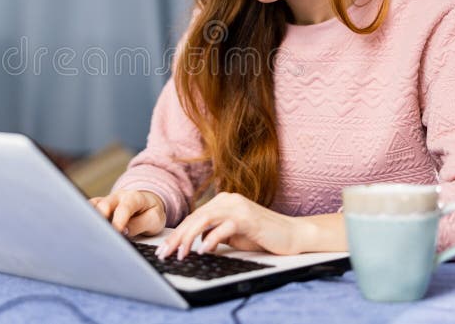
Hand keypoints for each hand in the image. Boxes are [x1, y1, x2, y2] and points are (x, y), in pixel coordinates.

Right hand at [89, 190, 165, 236]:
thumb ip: (139, 225)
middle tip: (101, 235)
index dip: (119, 221)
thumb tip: (123, 232)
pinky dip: (85, 216)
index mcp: (134, 197)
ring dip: (90, 218)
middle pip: (104, 204)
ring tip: (89, 233)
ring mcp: (107, 200)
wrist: (149, 204)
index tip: (116, 233)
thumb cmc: (151, 213)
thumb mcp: (154, 220)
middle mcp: (118, 196)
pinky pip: (89, 207)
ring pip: (93, 205)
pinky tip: (82, 227)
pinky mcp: (99, 205)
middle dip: (101, 220)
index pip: (124, 208)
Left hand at [155, 192, 308, 259]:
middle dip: (177, 237)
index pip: (193, 218)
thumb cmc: (261, 235)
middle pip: (195, 218)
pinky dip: (211, 239)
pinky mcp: (248, 218)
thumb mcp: (231, 235)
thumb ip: (213, 234)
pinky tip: (203, 250)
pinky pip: (224, 228)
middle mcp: (227, 200)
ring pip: (204, 220)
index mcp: (222, 201)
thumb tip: (193, 242)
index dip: (176, 234)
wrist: (291, 234)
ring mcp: (237, 207)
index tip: (164, 249)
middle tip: (164, 253)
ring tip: (180, 253)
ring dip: (189, 238)